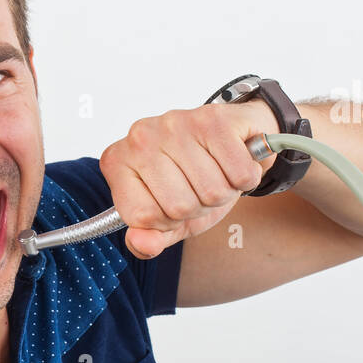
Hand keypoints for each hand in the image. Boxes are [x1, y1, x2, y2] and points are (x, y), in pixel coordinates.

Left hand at [99, 101, 276, 258]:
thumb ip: (147, 238)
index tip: (172, 204)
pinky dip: (246, 177)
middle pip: (179, 206)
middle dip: (199, 207)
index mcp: (117, 162)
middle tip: (201, 186)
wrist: (234, 138)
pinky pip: (239, 174)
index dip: (167, 221)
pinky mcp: (212, 118)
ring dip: (224, 192)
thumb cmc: (194, 178)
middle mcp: (139, 138)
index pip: (143, 217)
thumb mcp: (165, 217)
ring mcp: (174, 124)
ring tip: (218, 173)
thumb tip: (143, 244)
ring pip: (211, 192)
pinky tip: (234, 162)